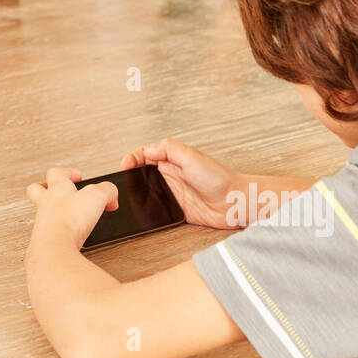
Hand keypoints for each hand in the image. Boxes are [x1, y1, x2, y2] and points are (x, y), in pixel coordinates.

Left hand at [26, 166, 118, 250]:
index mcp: (57, 188)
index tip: (79, 176)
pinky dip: (57, 231)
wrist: (54, 246)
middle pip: (38, 188)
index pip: (57, 172)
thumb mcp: (96, 197)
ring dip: (52, 211)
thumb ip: (107, 191)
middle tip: (62, 193)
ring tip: (66, 215)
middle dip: (48, 187)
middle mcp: (46, 203)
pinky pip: (48, 231)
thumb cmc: (68, 219)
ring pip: (41, 210)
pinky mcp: (44, 239)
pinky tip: (67, 236)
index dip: (69, 172)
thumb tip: (112, 195)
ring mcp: (42, 221)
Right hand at [121, 137, 241, 229]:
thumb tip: (148, 149)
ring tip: (127, 194)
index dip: (133, 157)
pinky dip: (147, 209)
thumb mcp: (192, 157)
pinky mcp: (176, 209)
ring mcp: (173, 192)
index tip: (125, 164)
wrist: (235, 203)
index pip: (146, 154)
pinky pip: (156, 208)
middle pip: (142, 172)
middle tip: (122, 179)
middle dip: (130, 174)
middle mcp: (171, 174)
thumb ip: (169, 149)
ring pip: (147, 191)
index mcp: (173, 159)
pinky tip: (141, 209)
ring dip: (137, 192)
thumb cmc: (220, 179)